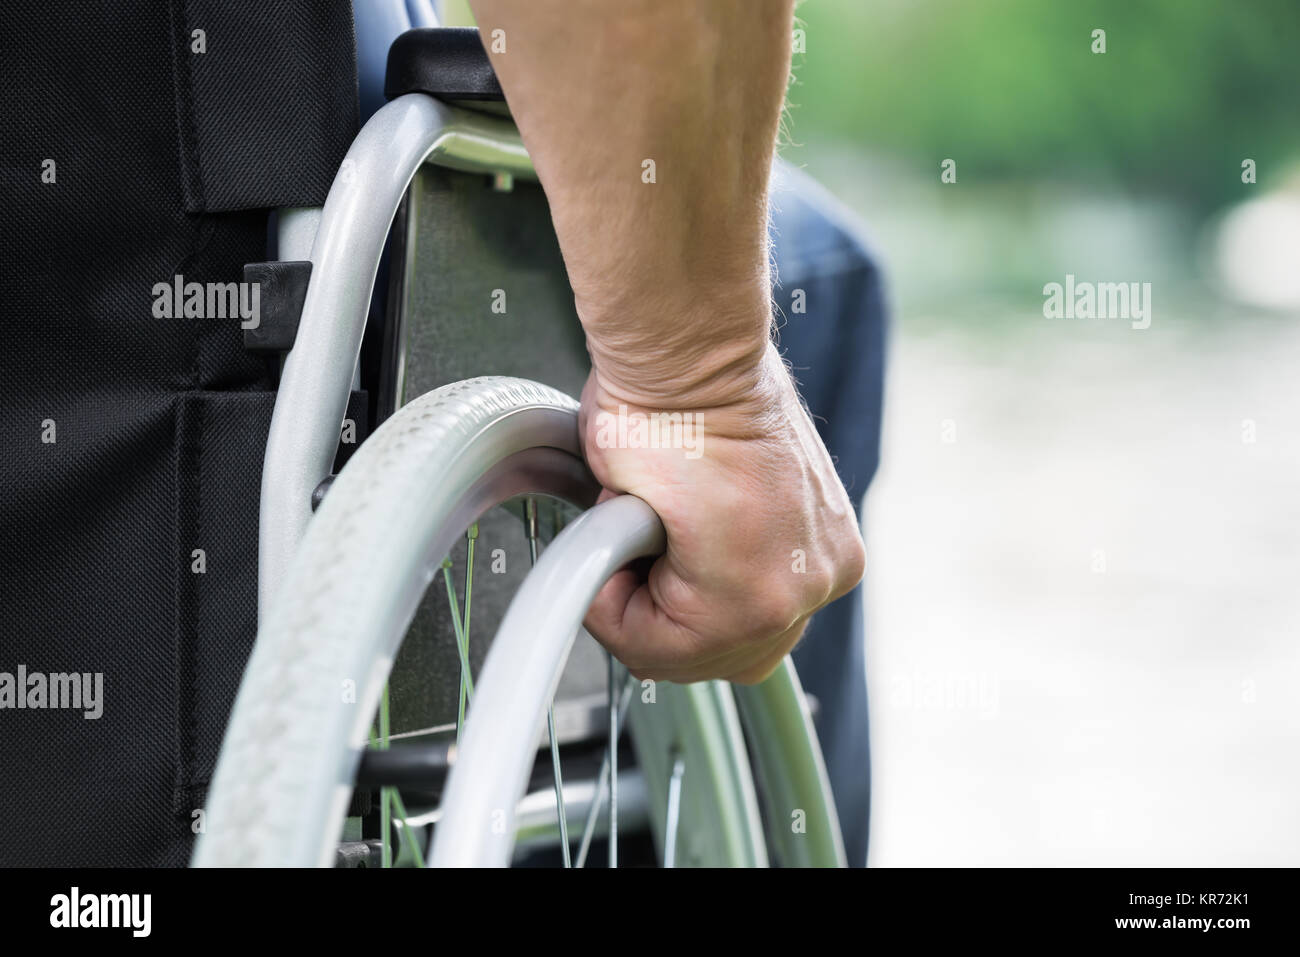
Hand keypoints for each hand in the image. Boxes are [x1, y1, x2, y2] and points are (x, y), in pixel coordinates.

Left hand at [578, 342, 865, 683]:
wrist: (698, 351)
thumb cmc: (651, 412)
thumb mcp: (603, 515)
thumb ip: (615, 577)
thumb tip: (615, 592)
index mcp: (749, 596)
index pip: (661, 654)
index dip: (614, 616)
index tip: (602, 573)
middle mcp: (804, 587)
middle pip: (716, 657)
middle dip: (663, 618)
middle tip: (631, 564)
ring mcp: (828, 561)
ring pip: (752, 634)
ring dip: (703, 605)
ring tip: (671, 546)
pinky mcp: (836, 537)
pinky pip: (781, 591)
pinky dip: (740, 579)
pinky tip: (710, 541)